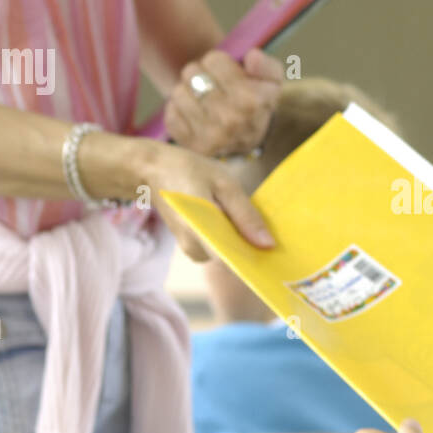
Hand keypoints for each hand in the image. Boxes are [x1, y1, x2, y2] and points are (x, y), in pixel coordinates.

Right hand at [146, 142, 274, 259]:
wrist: (152, 170)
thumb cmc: (188, 171)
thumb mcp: (223, 184)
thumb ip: (245, 215)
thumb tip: (268, 244)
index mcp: (199, 233)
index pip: (234, 261)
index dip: (259, 261)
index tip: (280, 256)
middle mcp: (194, 249)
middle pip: (234, 260)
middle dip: (255, 249)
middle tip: (278, 237)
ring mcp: (192, 251)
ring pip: (228, 256)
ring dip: (244, 243)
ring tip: (260, 226)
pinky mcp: (193, 248)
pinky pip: (219, 249)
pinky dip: (232, 239)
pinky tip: (242, 224)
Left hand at [165, 48, 282, 156]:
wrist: (247, 140)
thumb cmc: (256, 101)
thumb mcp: (271, 80)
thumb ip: (266, 64)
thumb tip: (252, 56)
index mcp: (251, 100)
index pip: (214, 60)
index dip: (218, 61)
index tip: (224, 71)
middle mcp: (231, 121)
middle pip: (193, 74)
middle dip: (199, 73)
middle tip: (208, 82)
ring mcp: (210, 137)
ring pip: (179, 93)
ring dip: (188, 91)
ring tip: (201, 98)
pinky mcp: (192, 147)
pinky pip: (170, 114)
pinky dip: (180, 111)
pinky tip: (194, 114)